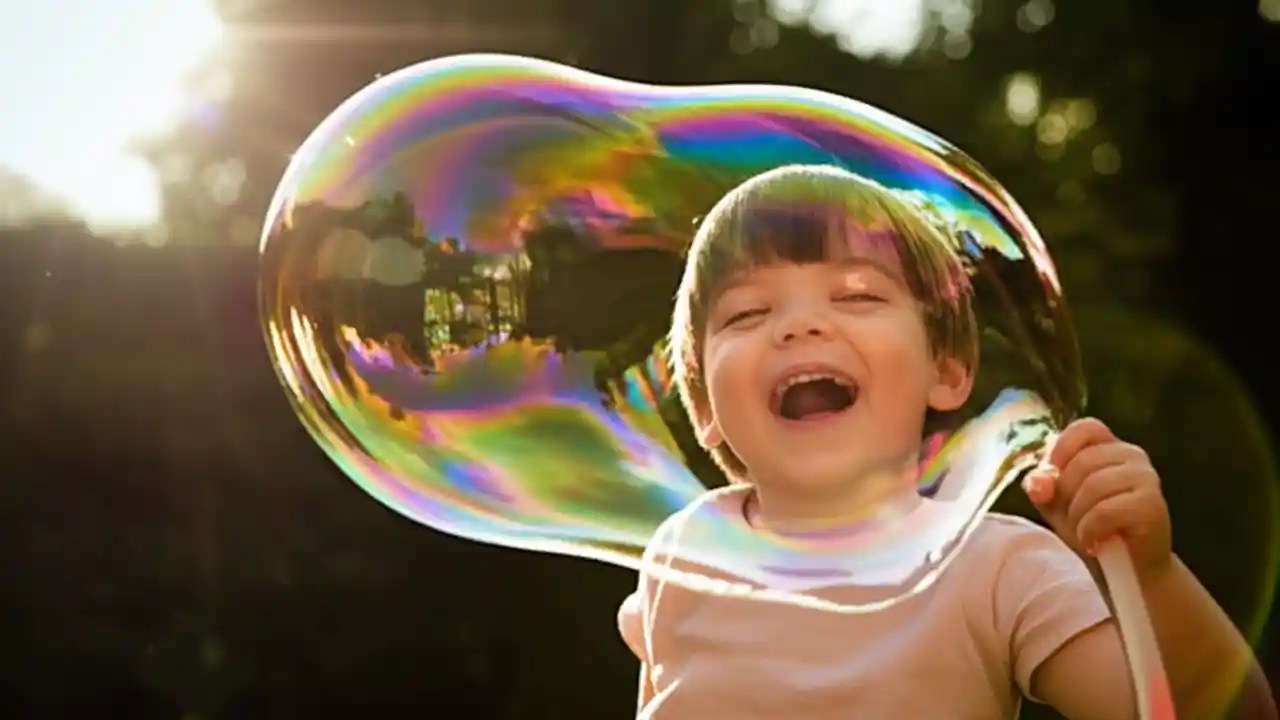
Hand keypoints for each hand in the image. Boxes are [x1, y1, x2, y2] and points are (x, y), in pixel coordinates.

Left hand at [1022, 417, 1173, 580]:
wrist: (1130, 571)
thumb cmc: (1092, 530)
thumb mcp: (1057, 505)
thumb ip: (1042, 487)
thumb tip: (1039, 482)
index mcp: (1110, 448)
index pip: (1085, 428)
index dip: (1062, 448)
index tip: (1053, 476)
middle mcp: (1133, 456)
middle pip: (1082, 461)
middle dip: (1066, 496)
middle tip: (1074, 520)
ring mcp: (1147, 478)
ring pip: (1093, 485)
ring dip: (1078, 517)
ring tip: (1086, 534)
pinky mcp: (1152, 505)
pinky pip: (1105, 511)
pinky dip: (1090, 531)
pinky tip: (1095, 543)